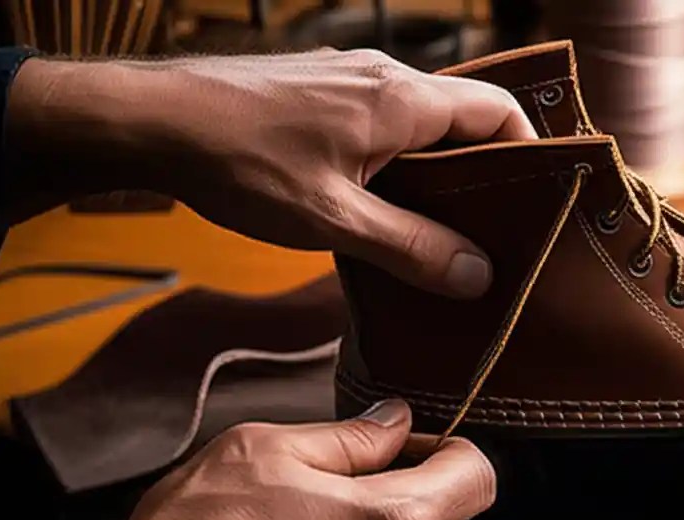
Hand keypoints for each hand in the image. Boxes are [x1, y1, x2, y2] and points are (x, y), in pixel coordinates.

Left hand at [3, 50, 536, 298]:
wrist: (150, 121)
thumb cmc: (240, 162)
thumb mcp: (334, 220)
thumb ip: (412, 249)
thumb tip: (479, 277)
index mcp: (403, 99)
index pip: (499, 111)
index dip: (528, 155)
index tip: (533, 207)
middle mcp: (384, 76)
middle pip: (465, 118)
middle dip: (483, 175)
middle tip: (488, 235)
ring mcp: (350, 78)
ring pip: (422, 122)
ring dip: (436, 173)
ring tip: (433, 232)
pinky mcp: (321, 91)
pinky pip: (384, 122)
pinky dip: (397, 162)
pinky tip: (377, 208)